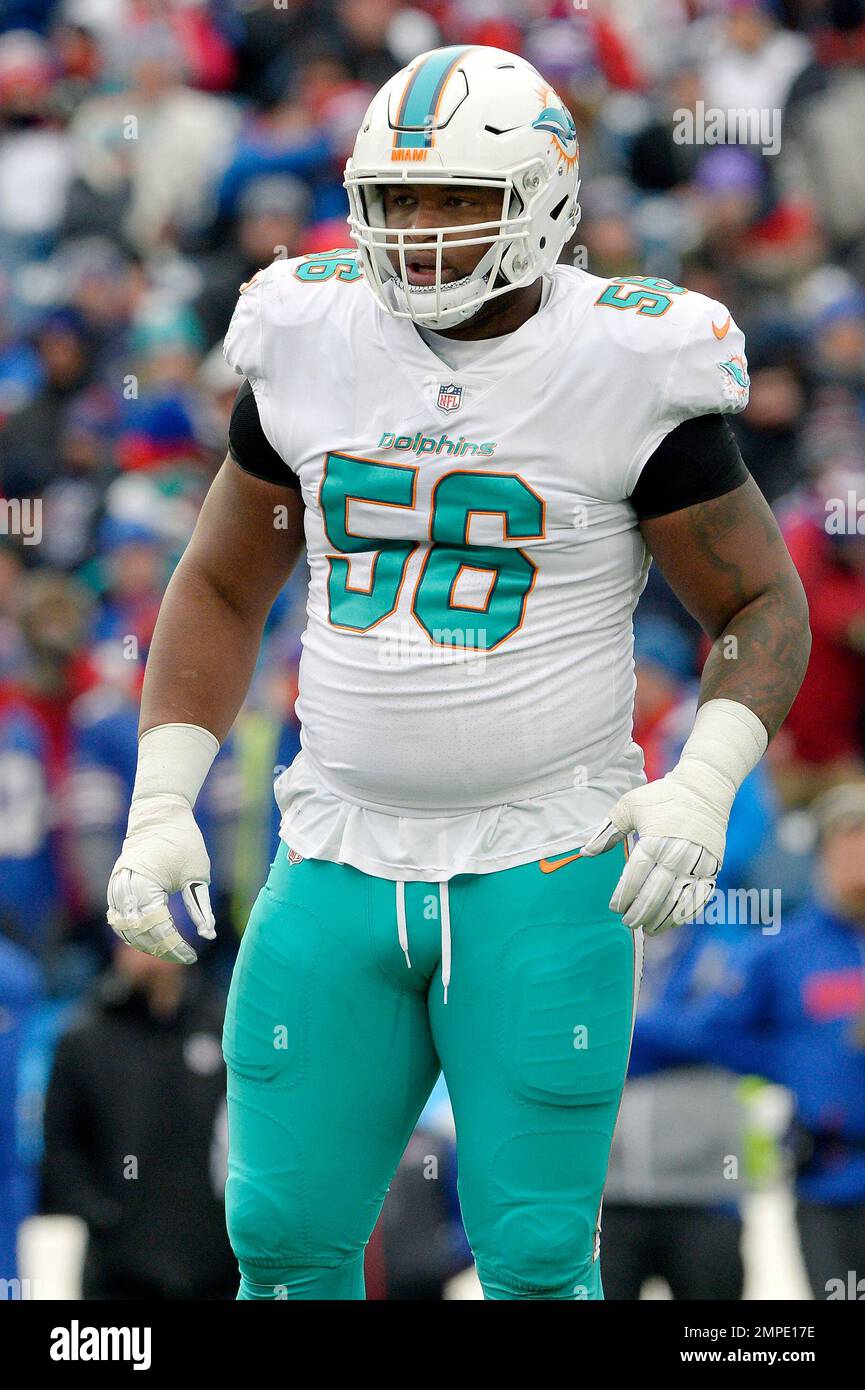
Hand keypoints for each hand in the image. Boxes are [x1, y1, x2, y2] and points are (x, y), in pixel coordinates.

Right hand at [107, 793, 215, 963]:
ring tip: (169, 950)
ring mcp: (116, 886)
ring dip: (146, 944)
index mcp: (147, 885)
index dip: (175, 947)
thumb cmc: (183, 841)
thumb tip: (208, 934)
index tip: (192, 957)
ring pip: (125, 929)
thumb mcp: (197, 874)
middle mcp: (126, 888)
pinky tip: (150, 938)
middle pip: (140, 934)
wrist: (159, 814)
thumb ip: (200, 907)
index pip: (159, 928)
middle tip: (184, 957)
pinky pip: (119, 918)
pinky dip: (133, 932)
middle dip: (162, 950)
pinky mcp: (115, 885)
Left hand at [581, 773, 722, 934]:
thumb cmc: (662, 796)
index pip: (636, 876)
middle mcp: (677, 854)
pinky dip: (685, 913)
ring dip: (661, 919)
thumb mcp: (629, 805)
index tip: (614, 907)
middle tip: (627, 921)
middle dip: (639, 912)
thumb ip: (608, 831)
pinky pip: (699, 898)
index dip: (624, 895)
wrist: (705, 789)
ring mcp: (698, 863)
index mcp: (655, 839)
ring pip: (678, 901)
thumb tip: (586, 853)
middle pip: (655, 893)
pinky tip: (672, 922)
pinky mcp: (713, 868)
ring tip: (647, 928)